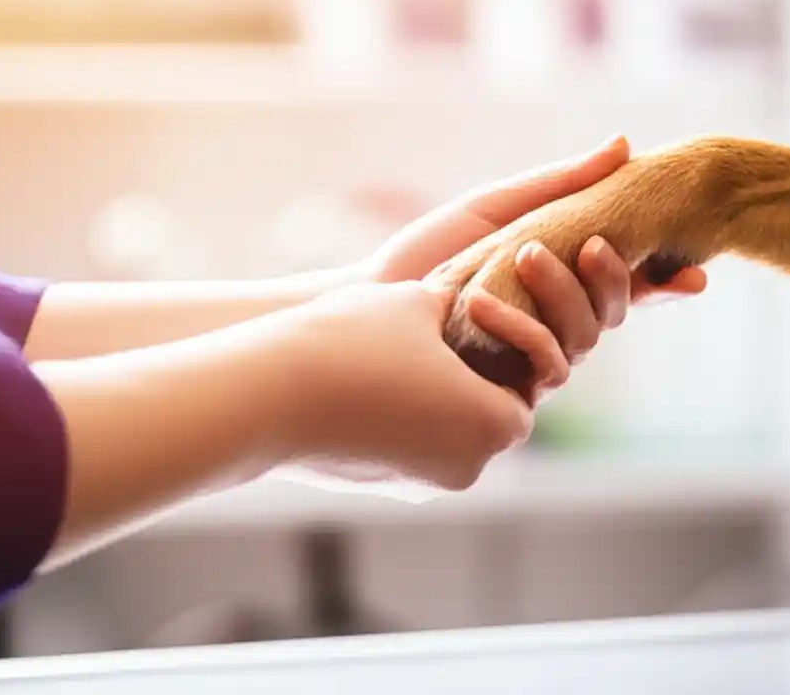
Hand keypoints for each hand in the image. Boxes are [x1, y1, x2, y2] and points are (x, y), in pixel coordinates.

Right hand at [276, 281, 569, 490]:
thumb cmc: (352, 342)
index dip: (506, 355)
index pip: (523, 391)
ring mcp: (423, 486)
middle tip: (443, 337)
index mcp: (494, 425)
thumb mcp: (417, 301)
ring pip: (448, 435)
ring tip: (400, 356)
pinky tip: (369, 382)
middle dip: (472, 379)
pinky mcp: (382, 489)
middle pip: (489, 419)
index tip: (475, 325)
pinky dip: (401, 420)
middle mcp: (469, 468)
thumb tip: (463, 300)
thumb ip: (455, 304)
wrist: (265, 397)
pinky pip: (409, 449)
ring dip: (435, 400)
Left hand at [367, 135, 706, 398]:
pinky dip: (524, 334)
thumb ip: (561, 184)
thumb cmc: (430, 249)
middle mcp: (556, 324)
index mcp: (563, 282)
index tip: (698, 272)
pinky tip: (488, 302)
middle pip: (614, 313)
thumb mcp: (499, 206)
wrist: (371, 299)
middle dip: (613, 279)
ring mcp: (533, 359)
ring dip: (567, 298)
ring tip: (527, 253)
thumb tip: (625, 146)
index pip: (630, 285)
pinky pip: (543, 369)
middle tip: (591, 244)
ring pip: (585, 341)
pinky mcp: (505, 389)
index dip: (666, 281)